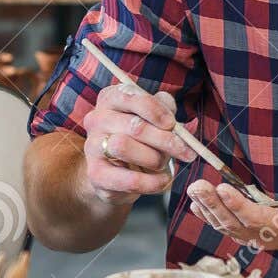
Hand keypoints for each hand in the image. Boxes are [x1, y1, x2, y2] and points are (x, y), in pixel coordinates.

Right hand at [81, 82, 195, 204]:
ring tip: (163, 165)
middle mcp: (97, 119)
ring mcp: (92, 146)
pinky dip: (151, 182)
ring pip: (124, 147)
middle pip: (134, 126)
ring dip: (154, 159)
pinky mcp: (95, 173)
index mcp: (111, 99)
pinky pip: (128, 178)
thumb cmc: (139, 141)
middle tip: (186, 152)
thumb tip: (177, 118)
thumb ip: (165, 112)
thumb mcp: (153, 121)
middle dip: (165, 140)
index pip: (132, 96)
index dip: (156, 110)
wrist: (115, 175)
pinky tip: (162, 181)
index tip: (173, 124)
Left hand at [186, 181, 277, 258]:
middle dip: (214, 205)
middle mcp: (268, 237)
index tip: (222, 188)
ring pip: (227, 225)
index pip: (257, 219)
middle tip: (198, 186)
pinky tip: (197, 205)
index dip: (238, 205)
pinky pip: (228, 226)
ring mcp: (258, 236)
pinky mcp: (253, 230)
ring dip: (209, 208)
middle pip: (235, 223)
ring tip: (194, 190)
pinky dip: (211, 215)